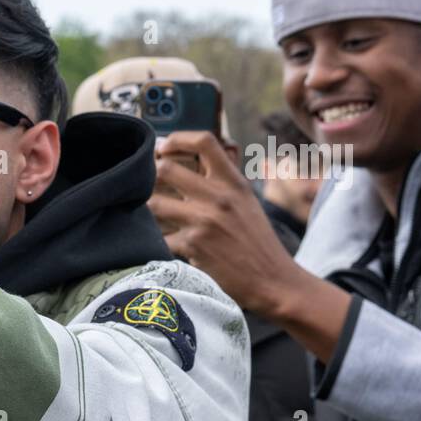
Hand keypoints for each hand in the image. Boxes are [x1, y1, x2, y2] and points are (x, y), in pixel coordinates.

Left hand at [149, 131, 351, 360]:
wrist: (274, 281)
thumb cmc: (256, 243)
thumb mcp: (246, 203)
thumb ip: (222, 183)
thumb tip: (190, 165)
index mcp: (234, 182)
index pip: (204, 141)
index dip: (176, 139)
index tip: (163, 147)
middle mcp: (219, 197)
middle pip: (166, 169)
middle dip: (150, 177)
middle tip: (146, 186)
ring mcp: (204, 221)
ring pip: (154, 203)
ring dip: (147, 210)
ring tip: (152, 217)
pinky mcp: (192, 245)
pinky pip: (158, 236)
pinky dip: (155, 241)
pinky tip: (161, 245)